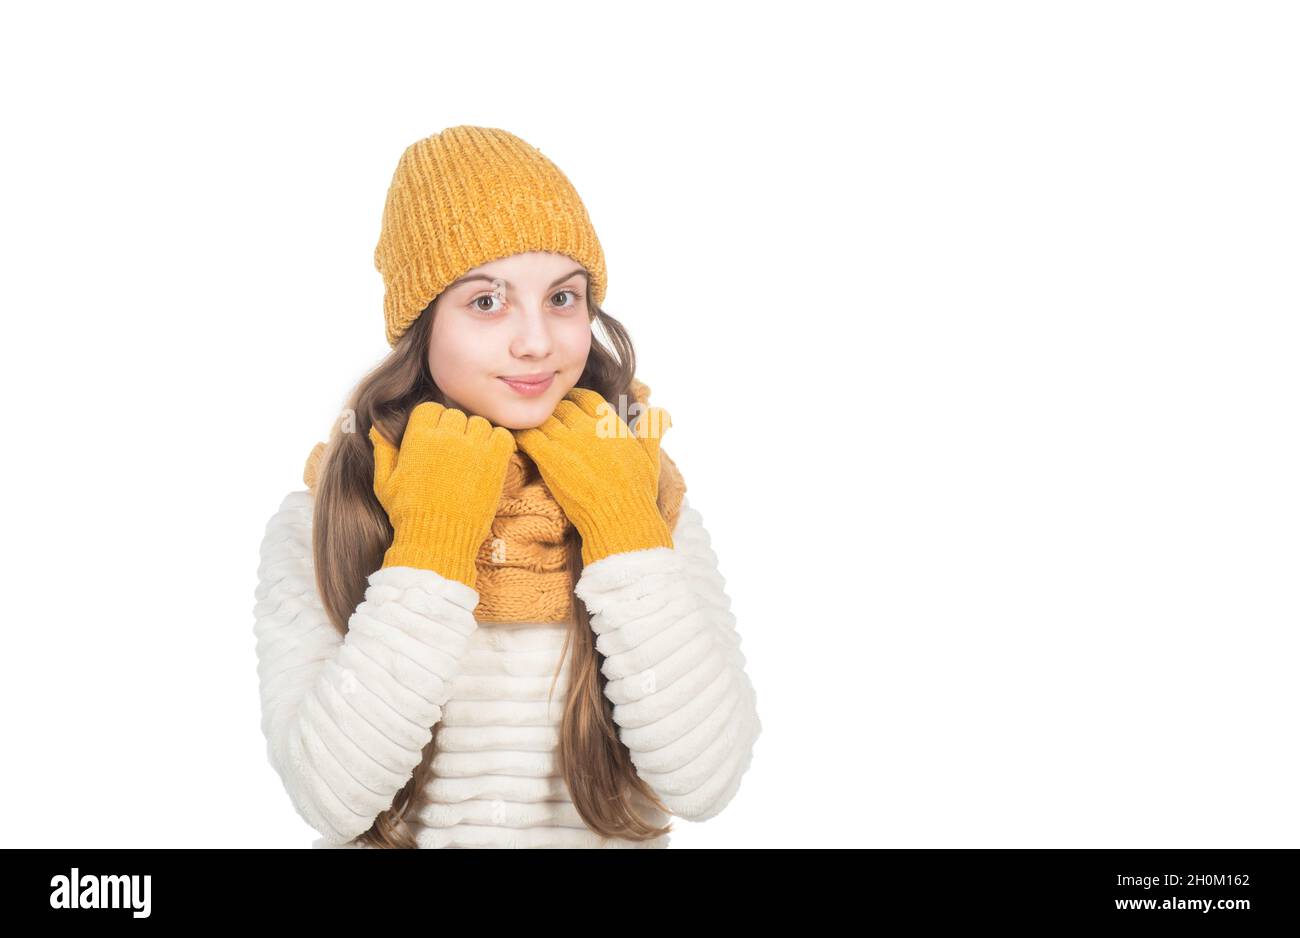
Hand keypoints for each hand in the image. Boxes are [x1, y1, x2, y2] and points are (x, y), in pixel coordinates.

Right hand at [369, 402, 516, 587]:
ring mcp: (472, 448)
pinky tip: (488, 460)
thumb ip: (383, 452)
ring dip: (476, 437)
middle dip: (453, 431)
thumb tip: (377, 429)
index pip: (430, 409)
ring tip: (470, 459)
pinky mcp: (494, 461)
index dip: (432, 423)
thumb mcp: (384, 483)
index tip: (434, 440)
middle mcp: (446, 437)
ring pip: (479, 424)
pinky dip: (498, 443)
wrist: (437, 539)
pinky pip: (502, 436)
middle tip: (453, 454)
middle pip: (455, 415)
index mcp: (418, 437)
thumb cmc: (408, 514)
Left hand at [513, 387, 673, 565]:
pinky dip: (521, 436)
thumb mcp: (651, 457)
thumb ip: (652, 430)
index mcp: (611, 424)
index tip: (568, 409)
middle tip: (545, 425)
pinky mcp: (550, 458)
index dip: (575, 401)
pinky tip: (518, 442)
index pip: (586, 398)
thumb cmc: (638, 493)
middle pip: (561, 407)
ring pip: (543, 419)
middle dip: (554, 413)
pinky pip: (528, 436)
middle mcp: (589, 427)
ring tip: (530, 433)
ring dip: (536, 425)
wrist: (621, 518)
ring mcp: (568, 441)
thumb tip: (660, 412)